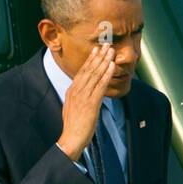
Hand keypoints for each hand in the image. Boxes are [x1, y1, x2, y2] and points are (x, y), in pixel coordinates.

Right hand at [57, 43, 116, 160]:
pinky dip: (106, 74)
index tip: (96, 50)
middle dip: (98, 56)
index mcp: (72, 91)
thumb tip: (83, 93)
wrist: (71, 139)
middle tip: (106, 44)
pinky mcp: (91, 103)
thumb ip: (78, 98)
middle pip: (88, 69)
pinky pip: (100, 86)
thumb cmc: (73, 127)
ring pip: (95, 75)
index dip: (90, 60)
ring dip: (104, 61)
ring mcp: (83, 96)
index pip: (82, 72)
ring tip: (111, 51)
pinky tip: (111, 66)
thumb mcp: (72, 108)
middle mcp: (77, 90)